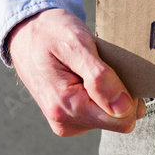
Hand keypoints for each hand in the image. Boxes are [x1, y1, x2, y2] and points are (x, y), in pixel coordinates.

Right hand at [7, 8, 145, 135]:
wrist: (26, 33)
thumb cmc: (50, 33)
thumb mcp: (77, 45)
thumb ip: (100, 78)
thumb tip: (124, 109)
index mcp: (67, 107)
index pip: (121, 120)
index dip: (129, 95)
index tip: (118, 71)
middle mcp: (66, 121)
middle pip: (119, 120)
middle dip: (120, 92)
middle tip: (105, 65)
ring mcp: (67, 121)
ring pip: (112, 115)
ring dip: (110, 90)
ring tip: (92, 67)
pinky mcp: (71, 117)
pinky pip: (101, 111)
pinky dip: (102, 92)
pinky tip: (88, 74)